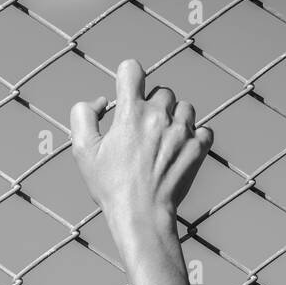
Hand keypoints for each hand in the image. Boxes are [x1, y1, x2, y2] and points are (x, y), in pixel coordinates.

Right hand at [71, 59, 212, 244]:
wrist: (141, 215)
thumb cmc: (110, 185)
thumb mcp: (82, 150)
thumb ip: (82, 116)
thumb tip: (100, 102)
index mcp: (129, 112)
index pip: (132, 69)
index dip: (127, 77)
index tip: (126, 93)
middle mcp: (158, 116)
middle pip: (161, 91)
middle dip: (151, 106)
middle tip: (141, 133)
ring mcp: (182, 131)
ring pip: (184, 107)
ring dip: (174, 119)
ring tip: (162, 142)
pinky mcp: (199, 147)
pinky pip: (203, 130)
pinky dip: (194, 137)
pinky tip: (179, 152)